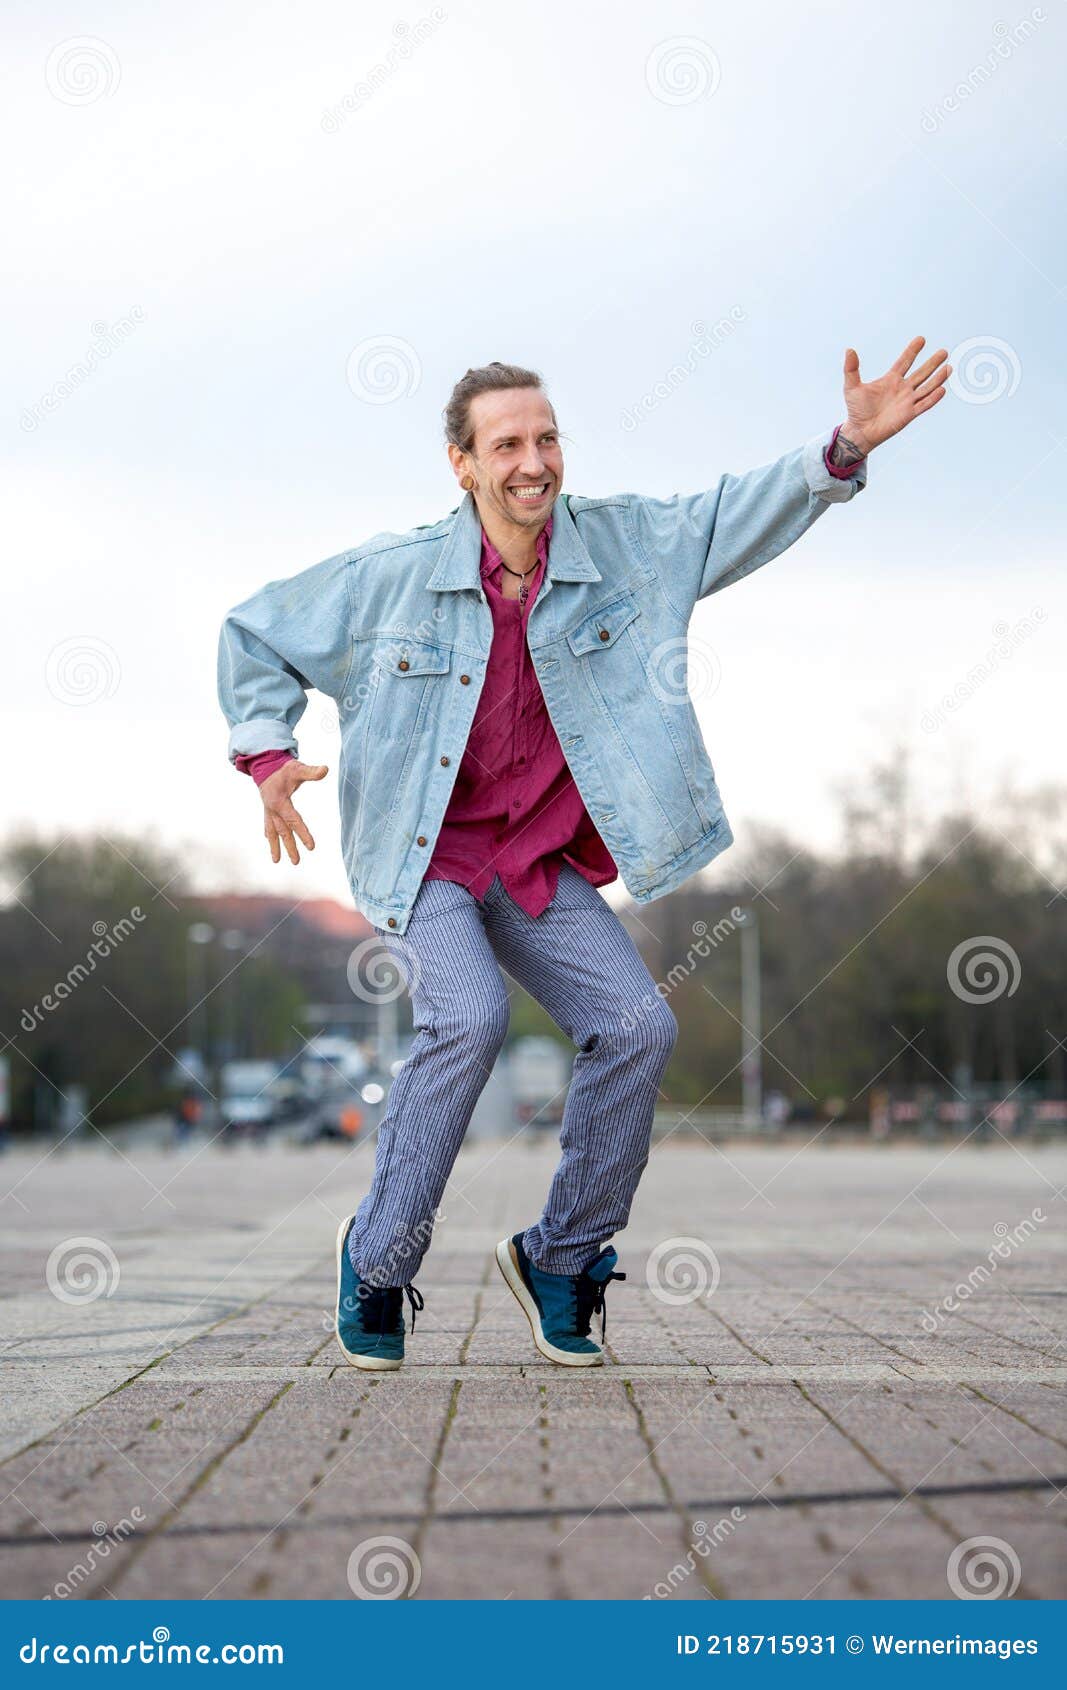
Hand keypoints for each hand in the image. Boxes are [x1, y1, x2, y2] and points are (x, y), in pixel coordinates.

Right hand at [259, 759, 327, 864]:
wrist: (266, 765)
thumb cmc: (284, 769)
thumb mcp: (297, 768)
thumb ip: (311, 771)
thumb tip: (326, 769)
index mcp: (280, 802)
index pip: (294, 821)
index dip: (303, 834)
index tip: (312, 847)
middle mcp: (272, 810)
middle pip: (283, 831)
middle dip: (289, 847)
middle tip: (296, 862)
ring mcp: (268, 811)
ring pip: (273, 832)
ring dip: (275, 846)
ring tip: (276, 861)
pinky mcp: (267, 810)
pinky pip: (268, 826)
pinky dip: (269, 835)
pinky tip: (270, 843)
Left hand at [838, 336, 951, 455]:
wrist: (860, 431)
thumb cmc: (856, 410)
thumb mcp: (851, 387)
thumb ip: (851, 369)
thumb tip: (849, 350)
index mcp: (890, 380)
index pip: (904, 361)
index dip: (912, 351)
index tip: (921, 339)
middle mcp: (902, 389)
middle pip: (921, 373)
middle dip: (932, 363)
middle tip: (943, 352)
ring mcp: (907, 401)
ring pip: (926, 387)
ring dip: (938, 378)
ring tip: (948, 368)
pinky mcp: (909, 414)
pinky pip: (924, 405)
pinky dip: (933, 398)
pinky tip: (942, 389)